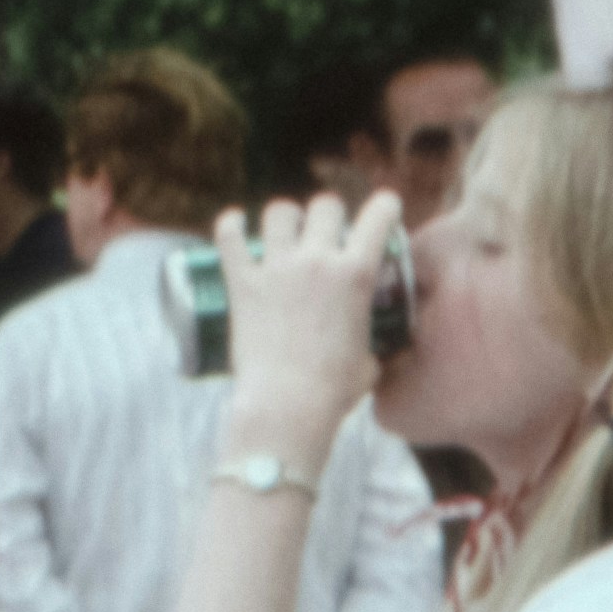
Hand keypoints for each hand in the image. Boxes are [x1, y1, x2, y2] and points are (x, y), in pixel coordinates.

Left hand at [211, 196, 404, 449]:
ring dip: (284, 218)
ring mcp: (278, 269)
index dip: (383, 206)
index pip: (378, 216)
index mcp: (357, 274)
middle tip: (321, 234)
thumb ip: (369, 344)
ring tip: (282, 233)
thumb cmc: (333, 391)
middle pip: (325, 205)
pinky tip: (235, 224)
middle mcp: (318, 261)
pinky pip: (229, 237)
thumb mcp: (369, 360)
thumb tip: (369, 353)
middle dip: (326, 215)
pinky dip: (231, 225)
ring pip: (279, 211)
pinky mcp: (242, 284)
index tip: (381, 209)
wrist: (288, 406)